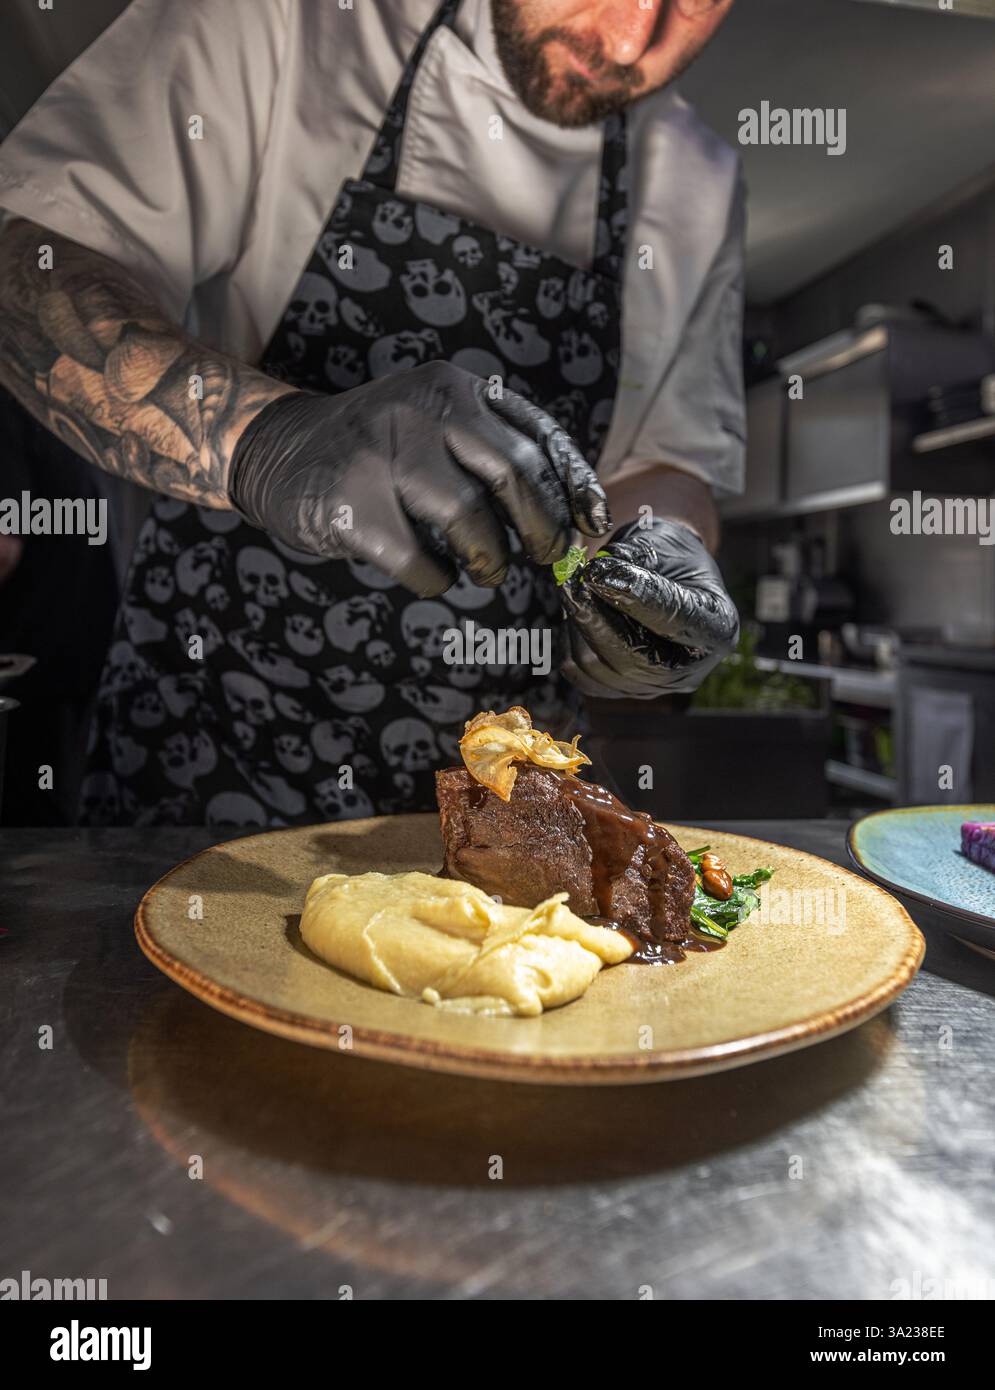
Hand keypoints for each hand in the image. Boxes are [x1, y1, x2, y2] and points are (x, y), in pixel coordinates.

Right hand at [227, 362, 610, 595]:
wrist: (280, 451)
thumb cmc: (382, 453)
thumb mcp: (439, 426)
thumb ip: (498, 453)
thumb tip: (574, 518)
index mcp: (455, 388)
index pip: (537, 435)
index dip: (574, 486)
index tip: (592, 525)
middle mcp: (422, 408)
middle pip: (512, 473)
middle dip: (540, 528)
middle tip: (541, 556)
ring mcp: (382, 454)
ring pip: (468, 519)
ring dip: (488, 558)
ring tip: (484, 569)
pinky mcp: (351, 505)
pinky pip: (418, 560)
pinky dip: (436, 579)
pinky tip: (431, 573)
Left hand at [560, 517, 738, 697]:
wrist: (667, 576)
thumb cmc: (671, 557)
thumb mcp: (663, 544)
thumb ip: (633, 561)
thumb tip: (595, 576)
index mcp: (717, 628)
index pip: (673, 619)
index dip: (632, 597)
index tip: (596, 572)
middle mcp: (691, 668)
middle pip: (631, 658)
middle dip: (593, 617)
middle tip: (570, 580)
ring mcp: (656, 686)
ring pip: (598, 667)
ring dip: (577, 625)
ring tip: (575, 588)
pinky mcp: (624, 690)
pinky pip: (582, 674)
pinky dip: (571, 642)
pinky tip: (576, 613)